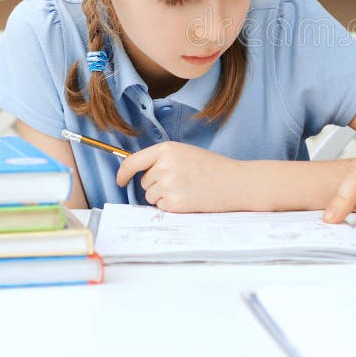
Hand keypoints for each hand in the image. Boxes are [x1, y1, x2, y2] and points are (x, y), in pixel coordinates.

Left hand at [116, 141, 242, 212]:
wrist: (234, 182)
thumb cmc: (213, 167)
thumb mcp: (186, 152)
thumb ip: (163, 158)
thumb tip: (140, 171)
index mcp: (166, 149)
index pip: (133, 162)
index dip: (123, 173)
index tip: (121, 180)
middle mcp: (164, 166)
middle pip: (144, 182)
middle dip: (156, 184)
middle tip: (181, 181)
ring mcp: (168, 185)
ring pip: (150, 196)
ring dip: (163, 196)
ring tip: (186, 189)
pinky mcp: (173, 203)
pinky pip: (161, 207)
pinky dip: (171, 206)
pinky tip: (188, 198)